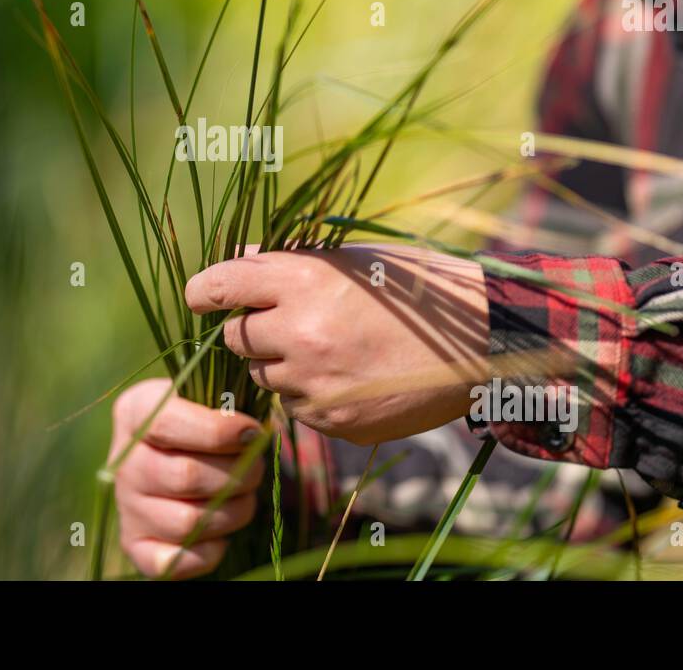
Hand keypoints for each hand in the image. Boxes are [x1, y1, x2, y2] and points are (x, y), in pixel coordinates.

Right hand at [110, 378, 263, 578]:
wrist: (174, 452)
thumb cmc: (202, 417)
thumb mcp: (206, 393)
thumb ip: (224, 401)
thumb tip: (255, 430)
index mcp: (135, 412)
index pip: (169, 423)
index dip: (219, 430)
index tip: (252, 431)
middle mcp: (123, 461)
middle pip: (187, 477)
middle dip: (238, 473)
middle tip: (256, 467)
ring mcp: (126, 506)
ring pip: (189, 522)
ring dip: (234, 511)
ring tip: (244, 495)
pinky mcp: (135, 545)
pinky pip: (174, 562)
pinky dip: (209, 551)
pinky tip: (222, 530)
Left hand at [185, 244, 490, 444]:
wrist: (481, 340)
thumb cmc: (414, 286)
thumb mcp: (350, 258)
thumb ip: (285, 261)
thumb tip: (234, 260)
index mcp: (302, 282)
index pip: (219, 287)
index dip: (203, 291)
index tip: (201, 296)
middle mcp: (302, 335)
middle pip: (235, 339)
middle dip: (251, 329)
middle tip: (286, 320)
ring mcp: (318, 385)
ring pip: (263, 379)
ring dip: (280, 365)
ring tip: (329, 347)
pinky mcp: (336, 423)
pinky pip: (298, 409)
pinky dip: (311, 394)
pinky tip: (350, 375)